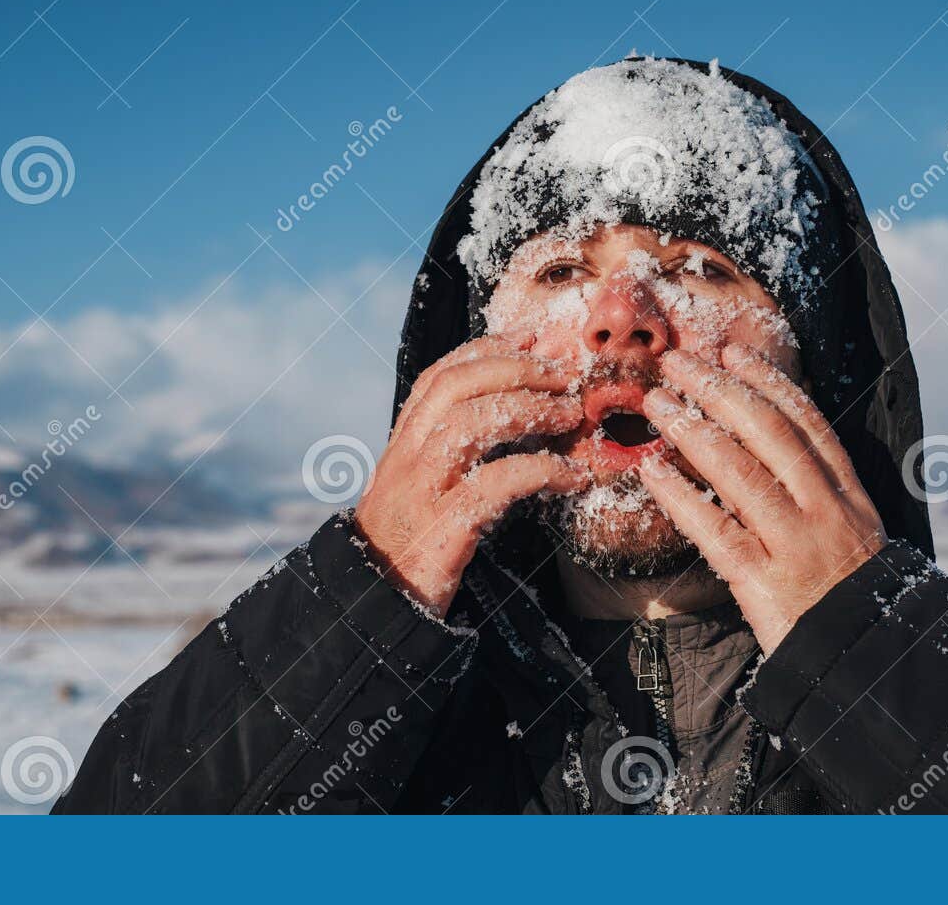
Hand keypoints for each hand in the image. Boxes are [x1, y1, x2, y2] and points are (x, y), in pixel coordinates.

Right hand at [354, 334, 590, 614]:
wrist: (375, 606)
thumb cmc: (410, 545)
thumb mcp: (419, 488)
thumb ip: (450, 453)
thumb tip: (509, 418)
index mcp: (403, 443)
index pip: (441, 376)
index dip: (487, 350)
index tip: (531, 341)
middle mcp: (407, 457)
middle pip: (458, 386)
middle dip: (517, 369)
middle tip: (564, 375)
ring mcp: (422, 490)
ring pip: (472, 423)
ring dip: (531, 409)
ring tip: (572, 415)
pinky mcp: (443, 528)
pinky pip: (496, 483)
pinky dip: (540, 470)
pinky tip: (571, 475)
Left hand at [638, 344, 885, 650]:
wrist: (869, 669)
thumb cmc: (853, 606)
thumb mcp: (851, 541)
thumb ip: (815, 499)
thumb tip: (761, 454)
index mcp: (848, 498)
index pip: (807, 423)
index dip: (769, 382)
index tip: (734, 351)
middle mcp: (825, 512)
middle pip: (769, 432)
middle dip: (720, 389)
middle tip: (680, 360)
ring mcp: (796, 545)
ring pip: (739, 471)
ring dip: (691, 428)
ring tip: (655, 401)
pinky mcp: (765, 583)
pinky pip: (715, 531)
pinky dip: (680, 497)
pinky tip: (652, 471)